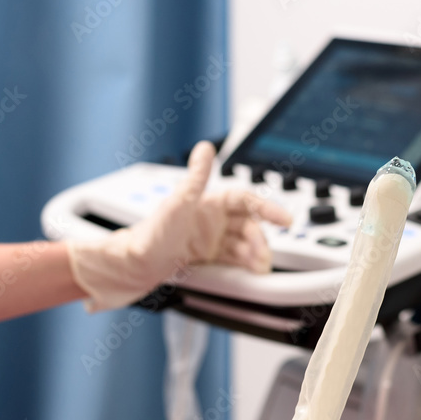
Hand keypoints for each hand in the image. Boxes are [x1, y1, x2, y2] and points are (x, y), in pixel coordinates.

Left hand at [67, 141, 292, 310]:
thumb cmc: (152, 234)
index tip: (285, 220)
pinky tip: (251, 272)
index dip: (268, 209)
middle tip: (261, 255)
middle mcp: (213, 220)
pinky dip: (245, 266)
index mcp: (209, 202)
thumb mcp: (178, 202)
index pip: (247, 201)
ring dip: (255, 255)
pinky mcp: (210, 258)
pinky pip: (235, 260)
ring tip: (258, 267)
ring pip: (245, 245)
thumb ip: (196, 176)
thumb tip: (205, 148)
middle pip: (249, 226)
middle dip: (259, 240)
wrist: (135, 265)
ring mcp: (212, 239)